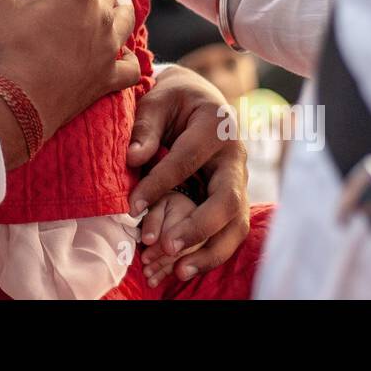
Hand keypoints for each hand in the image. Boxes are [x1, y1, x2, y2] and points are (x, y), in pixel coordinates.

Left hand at [127, 63, 250, 278]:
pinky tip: (185, 268)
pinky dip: (211, 253)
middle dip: (198, 227)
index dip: (159, 184)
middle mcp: (236, 157)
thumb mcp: (157, 99)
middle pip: (227, 199)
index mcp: (217, 126)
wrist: (199, 101)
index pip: (188, 159)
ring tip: (179, 270)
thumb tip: (133, 158)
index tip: (132, 206)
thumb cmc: (173, 100)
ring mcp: (239, 181)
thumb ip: (146, 127)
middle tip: (166, 246)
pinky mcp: (234, 199)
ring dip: (210, 251)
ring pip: (236, 224)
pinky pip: (230, 231)